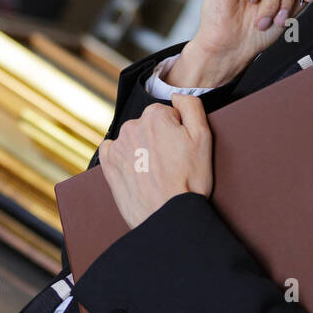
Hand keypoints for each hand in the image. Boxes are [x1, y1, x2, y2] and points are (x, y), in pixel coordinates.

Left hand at [98, 95, 212, 228]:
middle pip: (149, 126)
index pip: (167, 115)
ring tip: (156, 174)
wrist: (169, 217)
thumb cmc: (189, 181)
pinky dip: (123, 158)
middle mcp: (132, 126)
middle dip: (159, 140)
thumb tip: (176, 95)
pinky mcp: (108, 165)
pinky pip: (112, 152)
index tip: (181, 151)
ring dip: (142, 150)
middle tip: (172, 164)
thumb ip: (191, 105)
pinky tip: (136, 172)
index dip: (178, 133)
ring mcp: (118, 146)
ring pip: (133, 140)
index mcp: (155, 115)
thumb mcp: (203, 138)